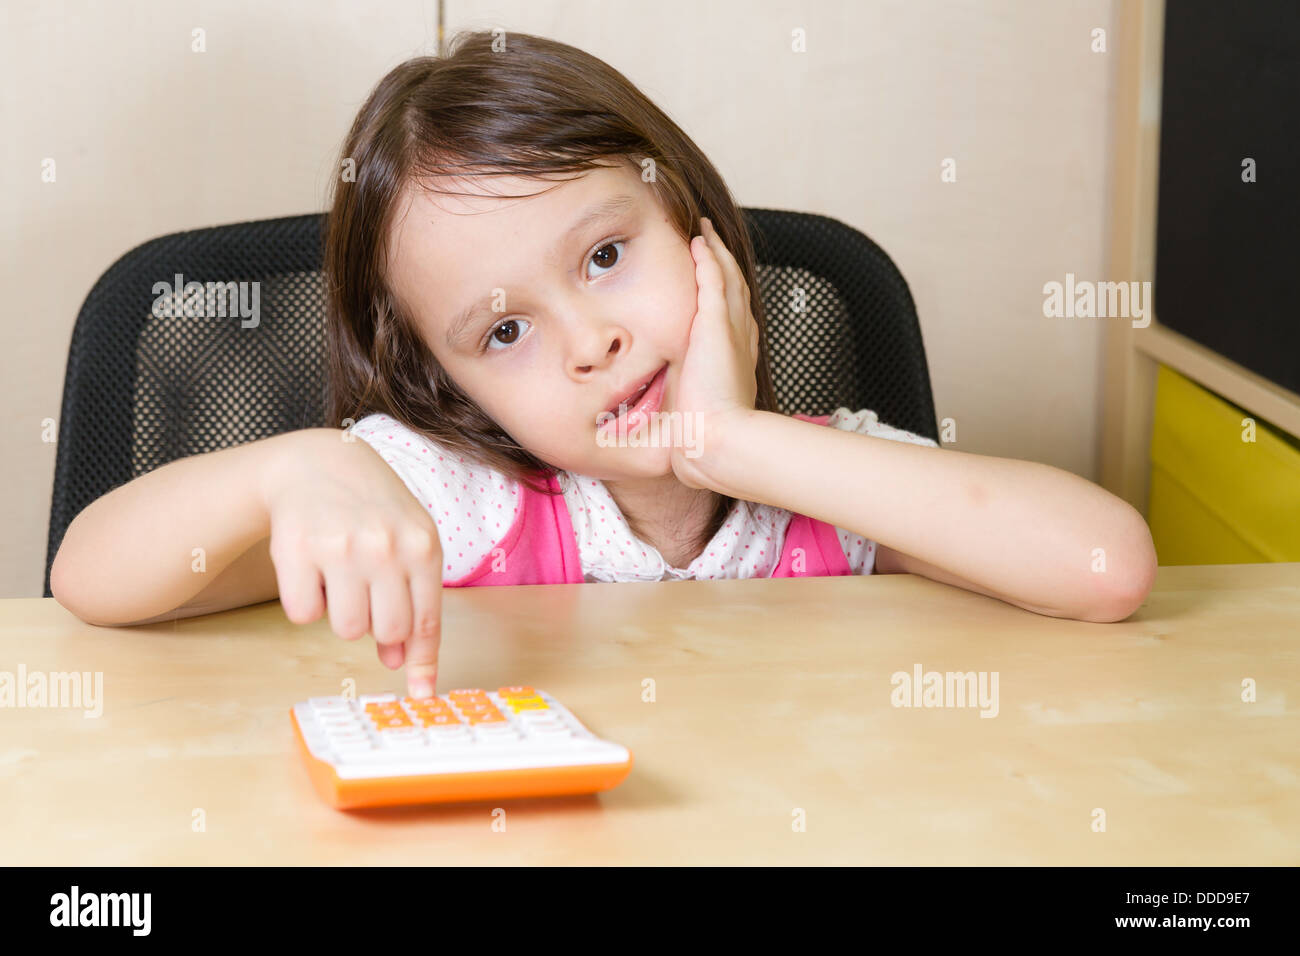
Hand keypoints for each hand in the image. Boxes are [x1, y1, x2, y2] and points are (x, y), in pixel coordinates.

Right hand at [260, 430, 443, 697]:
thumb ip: (413, 599)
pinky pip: (304, 614)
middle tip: (368, 599)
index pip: (427, 620)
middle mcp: (384, 546)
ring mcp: (339, 547)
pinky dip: (306, 602)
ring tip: (341, 578)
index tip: (422, 694)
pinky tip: (313, 570)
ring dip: (342, 615)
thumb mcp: (408, 544)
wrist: (318, 464)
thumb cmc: (374, 511)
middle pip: (387, 631)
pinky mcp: (295, 550)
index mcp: (422, 545)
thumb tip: (400, 663)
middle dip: (379, 629)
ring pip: (346, 629)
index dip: (423, 662)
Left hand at [670, 217, 759, 488]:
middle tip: (709, 241)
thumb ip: (677, 394)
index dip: (723, 293)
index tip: (710, 279)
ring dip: (716, 251)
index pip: (731, 315)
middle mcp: (741, 338)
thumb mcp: (689, 408)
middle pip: (734, 288)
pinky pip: (715, 278)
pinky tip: (698, 240)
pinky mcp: (718, 323)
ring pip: (727, 277)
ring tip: (703, 231)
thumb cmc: (701, 435)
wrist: (715, 440)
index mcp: (735, 357)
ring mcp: (733, 328)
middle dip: (722, 264)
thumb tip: (648, 403)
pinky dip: (708, 257)